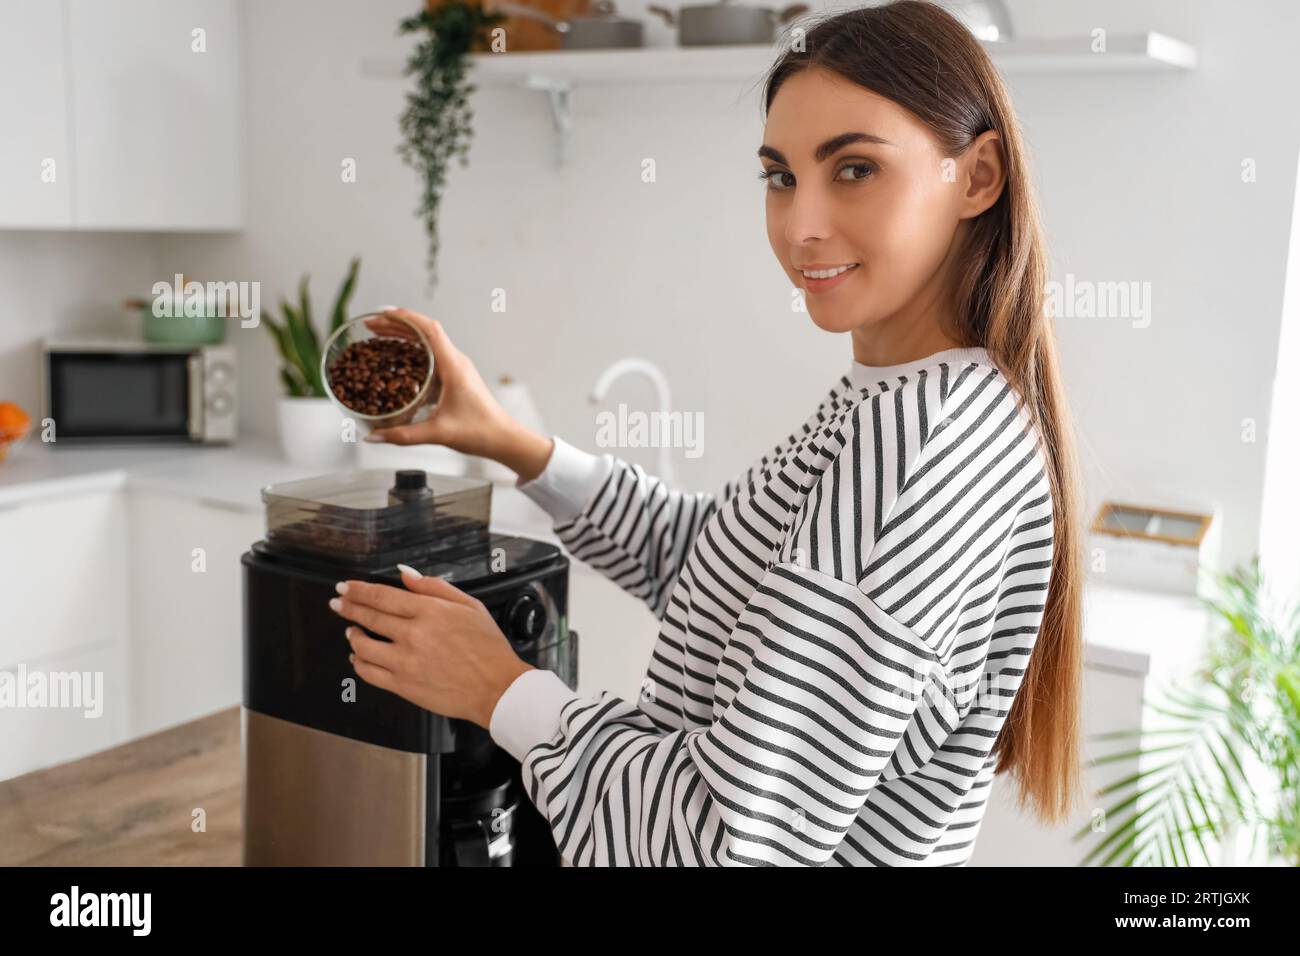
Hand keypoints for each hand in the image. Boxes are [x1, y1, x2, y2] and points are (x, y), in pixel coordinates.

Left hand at [328, 564, 533, 728]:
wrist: (496, 688)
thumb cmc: (488, 649)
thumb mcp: (469, 606)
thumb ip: (434, 586)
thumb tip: (406, 574)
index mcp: (429, 611)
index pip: (382, 596)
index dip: (358, 590)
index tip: (346, 587)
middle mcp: (414, 634)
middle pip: (368, 616)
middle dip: (348, 607)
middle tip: (337, 603)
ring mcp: (405, 661)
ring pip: (363, 645)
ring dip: (353, 635)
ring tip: (351, 631)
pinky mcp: (403, 686)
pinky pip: (369, 672)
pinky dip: (358, 663)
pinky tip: (358, 657)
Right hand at [361, 308, 549, 478]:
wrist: (504, 438)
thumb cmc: (480, 432)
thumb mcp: (438, 433)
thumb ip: (404, 435)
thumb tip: (375, 437)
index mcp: (454, 366)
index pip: (429, 329)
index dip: (405, 317)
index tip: (382, 313)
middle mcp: (456, 362)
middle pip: (425, 331)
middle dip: (397, 324)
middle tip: (371, 325)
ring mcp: (457, 368)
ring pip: (429, 341)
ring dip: (405, 335)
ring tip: (379, 335)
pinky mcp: (456, 377)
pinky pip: (432, 354)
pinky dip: (413, 349)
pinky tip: (399, 357)